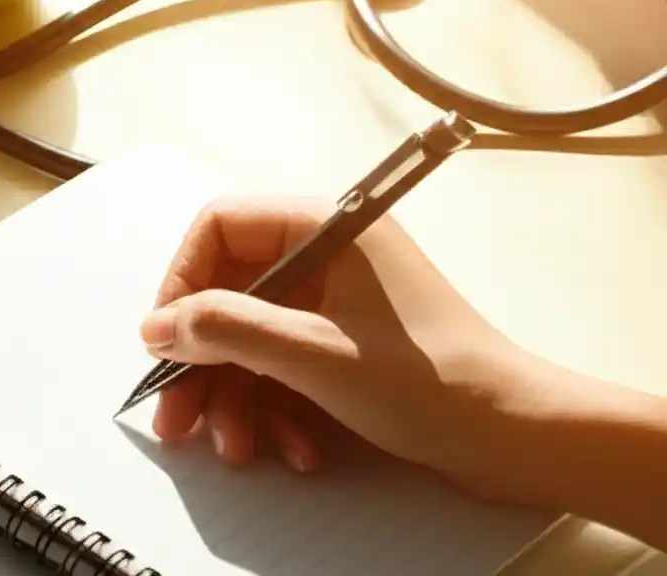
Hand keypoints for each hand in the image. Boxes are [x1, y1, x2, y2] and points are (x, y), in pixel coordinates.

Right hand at [138, 198, 536, 493]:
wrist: (515, 437)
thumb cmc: (434, 382)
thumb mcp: (312, 354)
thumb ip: (226, 330)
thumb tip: (159, 325)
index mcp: (326, 226)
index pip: (222, 227)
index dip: (183, 280)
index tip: (166, 337)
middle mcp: (327, 255)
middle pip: (230, 292)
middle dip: (203, 360)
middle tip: (178, 415)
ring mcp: (336, 301)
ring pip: (252, 338)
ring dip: (237, 397)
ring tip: (237, 447)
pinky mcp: (344, 344)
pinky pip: (284, 366)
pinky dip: (278, 408)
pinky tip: (295, 447)